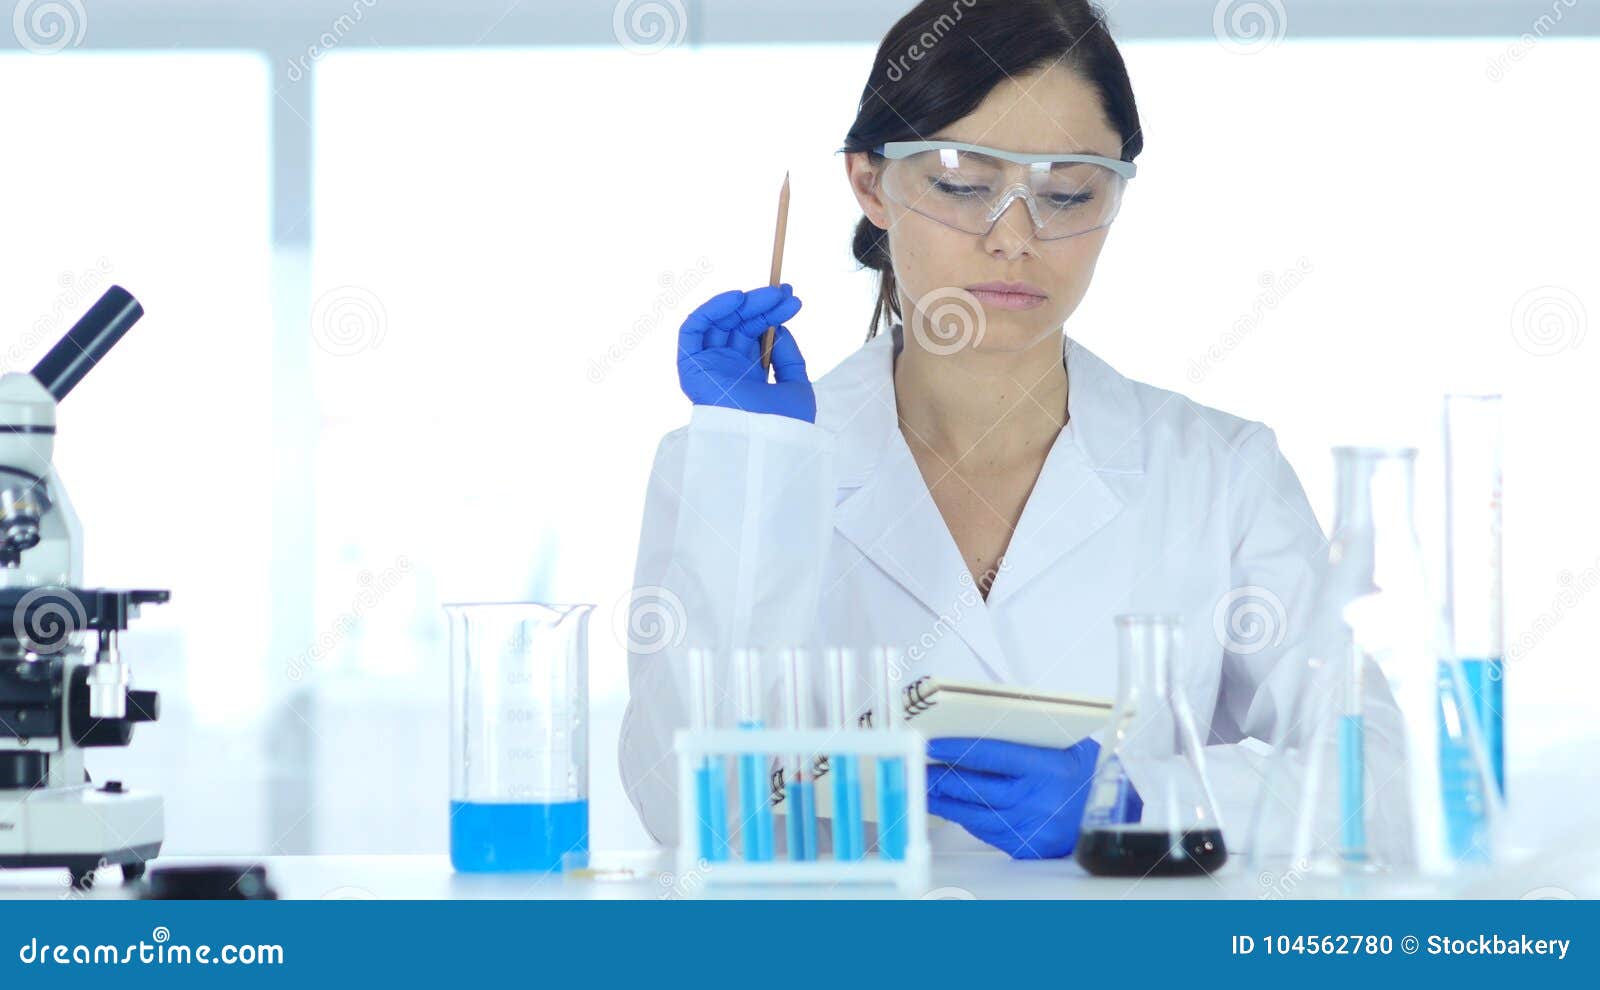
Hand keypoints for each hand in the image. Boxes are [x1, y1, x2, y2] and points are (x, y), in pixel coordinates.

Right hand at [676, 284, 813, 422]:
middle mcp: (728, 369)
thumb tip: (778, 328)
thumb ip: (787, 355)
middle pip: (740, 325)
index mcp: (750, 376)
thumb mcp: (797, 384)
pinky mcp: (690, 368)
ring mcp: (709, 367)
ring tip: (770, 295)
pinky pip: (692, 330)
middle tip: (786, 293)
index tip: (792, 299)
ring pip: (719, 322)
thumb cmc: (785, 424)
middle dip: (763, 305)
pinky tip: (737, 299)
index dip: (772, 313)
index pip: (756, 335)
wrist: (766, 445)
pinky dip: (710, 309)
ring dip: (743, 303)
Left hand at [926, 736, 1104, 858]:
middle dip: (940, 776)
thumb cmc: (1089, 773)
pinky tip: (951, 807)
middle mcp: (1035, 800)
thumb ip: (1026, 734)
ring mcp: (1029, 827)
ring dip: (944, 800)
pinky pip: (986, 830)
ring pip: (973, 812)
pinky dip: (965, 817)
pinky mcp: (1025, 847)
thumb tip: (978, 721)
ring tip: (924, 786)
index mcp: (1046, 768)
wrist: (1113, 816)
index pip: (988, 755)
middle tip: (918, 765)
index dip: (955, 749)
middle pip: (974, 787)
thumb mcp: (1064, 744)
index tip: (933, 743)